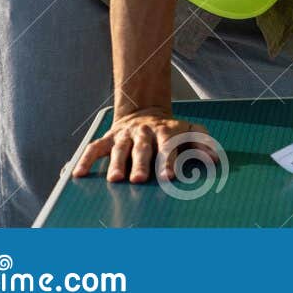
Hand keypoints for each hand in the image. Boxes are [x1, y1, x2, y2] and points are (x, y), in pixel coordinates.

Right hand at [73, 109, 215, 183]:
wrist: (144, 112)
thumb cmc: (170, 131)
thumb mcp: (190, 131)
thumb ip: (203, 143)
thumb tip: (214, 159)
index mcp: (166, 131)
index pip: (169, 146)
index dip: (169, 161)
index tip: (170, 177)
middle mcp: (144, 132)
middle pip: (143, 148)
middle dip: (141, 163)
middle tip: (140, 180)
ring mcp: (124, 135)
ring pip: (119, 148)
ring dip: (116, 163)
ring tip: (114, 180)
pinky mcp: (107, 139)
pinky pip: (94, 148)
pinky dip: (85, 160)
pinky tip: (78, 174)